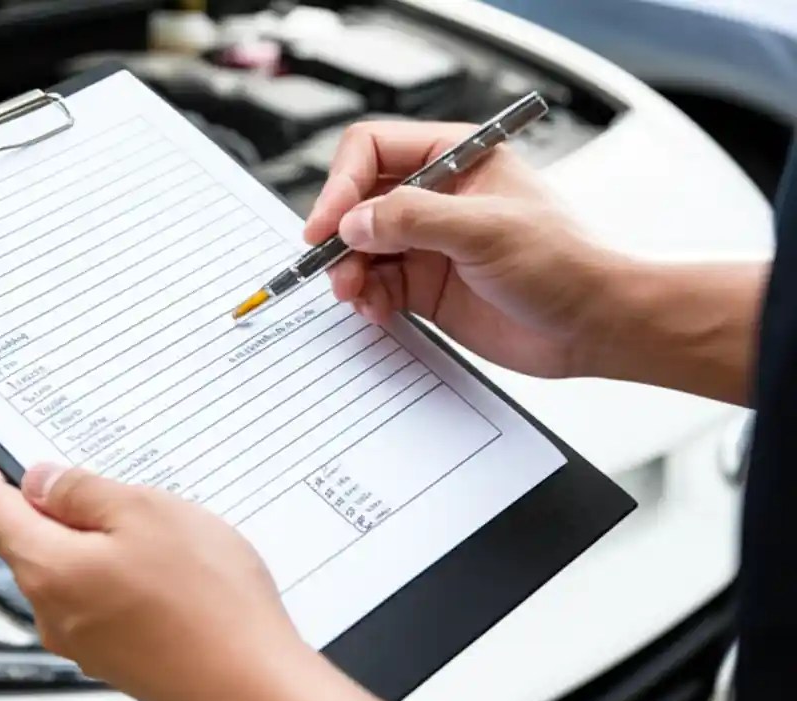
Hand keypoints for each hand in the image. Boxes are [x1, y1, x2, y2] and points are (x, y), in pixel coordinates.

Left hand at [0, 437, 393, 700]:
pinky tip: (163, 561)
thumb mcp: (145, 513)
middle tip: (87, 465)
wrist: (255, 689)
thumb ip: (81, 491)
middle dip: (48, 499)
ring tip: (150, 516)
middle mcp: (54, 613)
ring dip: (93, 534)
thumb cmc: (210, 608)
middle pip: (27, 538)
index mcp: (47, 571)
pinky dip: (117, 567)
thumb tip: (42, 479)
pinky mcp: (118, 654)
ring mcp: (85, 639)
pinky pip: (100, 594)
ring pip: (69, 567)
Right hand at [305, 120, 630, 378]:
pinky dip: (367, 297)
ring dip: (348, 270)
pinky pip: (377, 285)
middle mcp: (437, 196)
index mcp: (456, 159)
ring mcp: (429, 243)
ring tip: (354, 293)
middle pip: (359, 201)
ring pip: (361, 247)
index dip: (343, 184)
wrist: (595, 325)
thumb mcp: (487, 229)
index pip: (374, 151)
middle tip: (330, 264)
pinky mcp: (427, 285)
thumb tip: (355, 221)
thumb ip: (414, 218)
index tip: (329, 223)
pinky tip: (376, 309)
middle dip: (339, 233)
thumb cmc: (567, 263)